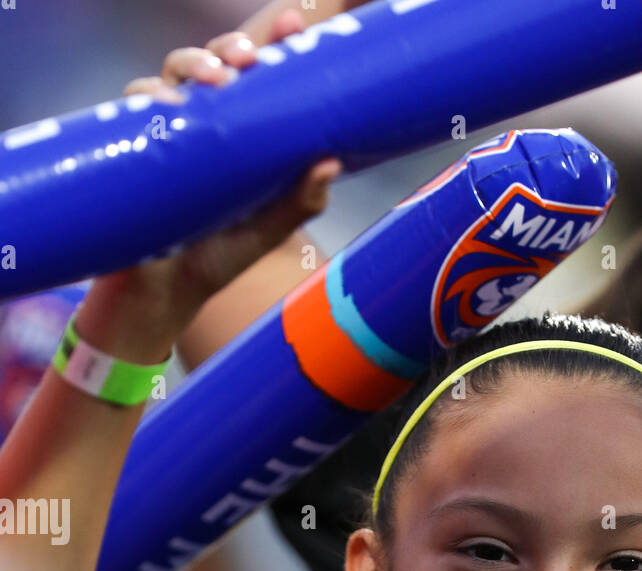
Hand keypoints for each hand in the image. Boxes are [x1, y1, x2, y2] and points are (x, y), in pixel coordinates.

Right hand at [115, 24, 339, 324]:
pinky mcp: (132, 148)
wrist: (166, 296)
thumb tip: (332, 162)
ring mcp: (164, 132)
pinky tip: (167, 103)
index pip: (255, 77)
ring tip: (217, 80)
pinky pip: (133, 109)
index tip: (294, 24)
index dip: (272, 42)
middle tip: (250, 58)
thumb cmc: (218, 257)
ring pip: (170, 74)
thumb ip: (299, 201)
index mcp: (237, 133)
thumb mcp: (267, 231)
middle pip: (212, 63)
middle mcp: (200, 123)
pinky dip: (149, 99)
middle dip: (231, 48)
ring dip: (192, 65)